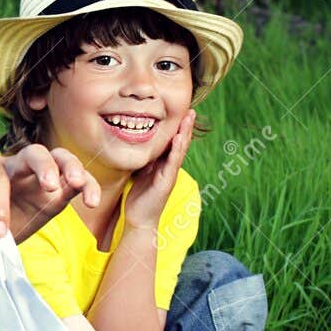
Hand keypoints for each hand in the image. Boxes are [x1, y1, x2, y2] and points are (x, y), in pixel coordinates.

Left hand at [0, 146, 100, 248]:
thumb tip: (4, 235)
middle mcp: (15, 166)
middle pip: (33, 153)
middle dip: (43, 165)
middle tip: (49, 185)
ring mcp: (38, 176)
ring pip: (60, 158)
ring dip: (71, 168)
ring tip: (77, 184)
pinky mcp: (56, 191)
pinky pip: (76, 182)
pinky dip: (87, 186)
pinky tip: (92, 200)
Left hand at [124, 109, 194, 229]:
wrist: (140, 220)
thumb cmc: (140, 199)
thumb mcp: (140, 175)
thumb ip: (144, 163)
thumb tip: (141, 150)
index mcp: (163, 166)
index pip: (172, 143)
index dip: (177, 128)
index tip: (180, 112)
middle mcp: (169, 169)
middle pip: (180, 144)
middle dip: (185, 127)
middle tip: (191, 110)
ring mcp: (170, 175)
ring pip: (179, 151)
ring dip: (184, 134)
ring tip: (189, 118)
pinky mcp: (166, 183)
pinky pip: (172, 164)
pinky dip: (176, 150)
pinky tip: (179, 139)